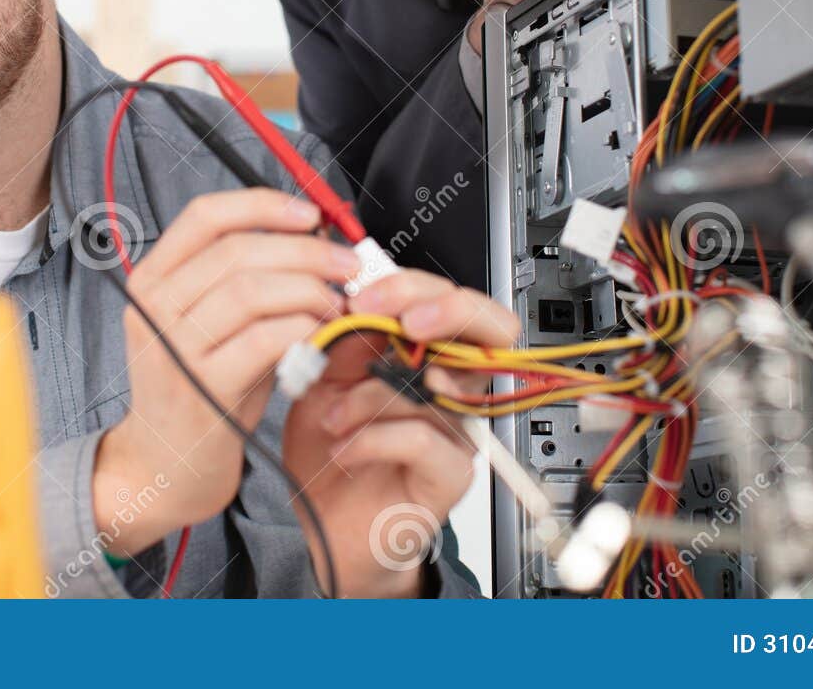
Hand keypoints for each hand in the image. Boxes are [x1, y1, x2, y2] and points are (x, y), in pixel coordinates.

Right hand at [93, 188, 358, 557]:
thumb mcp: (213, 325)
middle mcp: (153, 307)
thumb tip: (318, 237)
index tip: (310, 213)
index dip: (263, 205)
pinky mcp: (202, 388)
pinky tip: (321, 338)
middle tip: (347, 265)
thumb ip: (251, 280)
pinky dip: (304, 329)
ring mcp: (173, 349)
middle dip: (305, 250)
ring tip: (337, 304)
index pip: (204, 215)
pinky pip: (265, 339)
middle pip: (237, 250)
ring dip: (309, 290)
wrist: (163, 468)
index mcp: (152, 279)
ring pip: (251, 290)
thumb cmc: (203, 388)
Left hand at [282, 269, 520, 596]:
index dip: (415, 287)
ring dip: (369, 396)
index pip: (452, 299)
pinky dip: (371, 438)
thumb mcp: (324, 379)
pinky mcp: (452, 474)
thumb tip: (350, 296)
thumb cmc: (330, 449)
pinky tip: (344, 450)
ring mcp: (460, 430)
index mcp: (425, 354)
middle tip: (397, 322)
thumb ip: (343, 338)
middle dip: (443, 310)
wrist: (322, 526)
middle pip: (490, 329)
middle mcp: (453, 387)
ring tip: (330, 417)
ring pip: (440, 382)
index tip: (362, 296)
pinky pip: (423, 437)